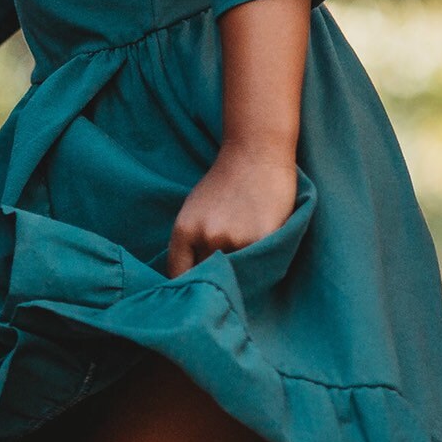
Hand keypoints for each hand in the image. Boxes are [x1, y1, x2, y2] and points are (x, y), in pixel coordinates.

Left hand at [167, 147, 296, 275]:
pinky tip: (263, 246)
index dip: (188, 285)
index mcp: (184, 231)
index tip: (196, 289)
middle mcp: (206, 238)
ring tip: (247, 254)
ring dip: (241, 272)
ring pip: (236, 274)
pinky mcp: (263, 239)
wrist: (256, 153)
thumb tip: (190, 278)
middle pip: (208, 277)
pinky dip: (261, 262)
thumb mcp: (194, 211)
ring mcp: (235, 240)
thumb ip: (191, 243)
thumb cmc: (224, 181)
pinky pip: (259, 264)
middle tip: (224, 277)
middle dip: (215, 279)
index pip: (178, 275)